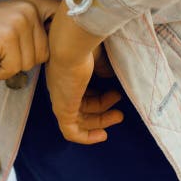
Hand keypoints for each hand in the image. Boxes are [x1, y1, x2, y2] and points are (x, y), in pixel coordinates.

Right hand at [0, 0, 59, 79]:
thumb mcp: (20, 16)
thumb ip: (41, 24)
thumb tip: (71, 44)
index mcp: (37, 3)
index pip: (65, 19)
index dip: (64, 38)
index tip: (53, 47)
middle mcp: (30, 10)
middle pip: (45, 53)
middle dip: (27, 60)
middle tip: (8, 52)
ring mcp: (18, 23)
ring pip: (30, 62)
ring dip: (13, 66)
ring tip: (0, 54)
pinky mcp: (6, 38)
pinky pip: (14, 68)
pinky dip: (2, 73)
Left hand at [46, 3, 123, 143]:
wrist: (71, 44)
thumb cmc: (85, 44)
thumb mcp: (99, 57)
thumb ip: (103, 68)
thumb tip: (108, 76)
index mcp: (67, 71)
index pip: (81, 90)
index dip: (98, 96)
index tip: (115, 94)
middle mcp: (61, 86)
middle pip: (81, 105)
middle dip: (102, 109)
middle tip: (119, 110)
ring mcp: (60, 97)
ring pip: (78, 118)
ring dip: (100, 120)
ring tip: (119, 115)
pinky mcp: (62, 108)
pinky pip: (70, 131)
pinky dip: (85, 136)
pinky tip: (102, 136)